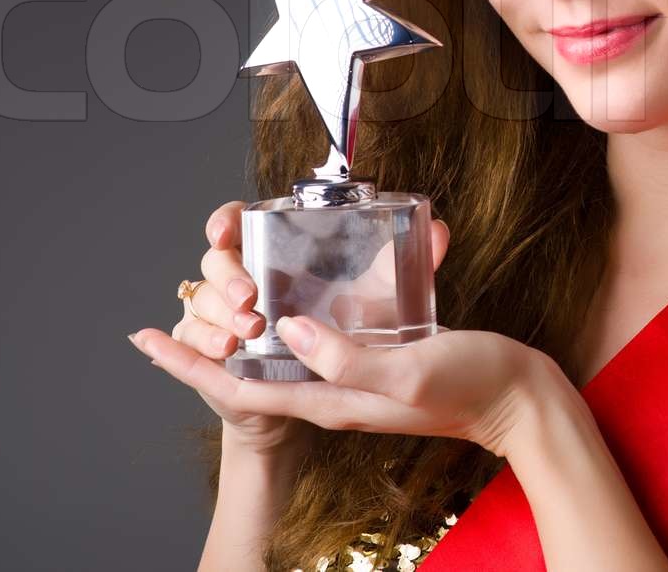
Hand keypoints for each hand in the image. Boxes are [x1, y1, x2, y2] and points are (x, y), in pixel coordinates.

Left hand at [133, 314, 546, 458]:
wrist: (522, 399)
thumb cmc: (471, 387)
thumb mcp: (406, 371)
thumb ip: (348, 356)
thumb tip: (290, 330)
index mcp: (332, 398)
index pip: (242, 386)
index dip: (189, 365)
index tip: (146, 339)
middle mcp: (336, 386)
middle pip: (257, 365)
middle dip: (216, 336)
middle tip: (185, 299)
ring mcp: (359, 371)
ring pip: (293, 342)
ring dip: (262, 314)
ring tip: (237, 281)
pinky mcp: (384, 353)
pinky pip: (339, 325)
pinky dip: (327, 294)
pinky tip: (335, 268)